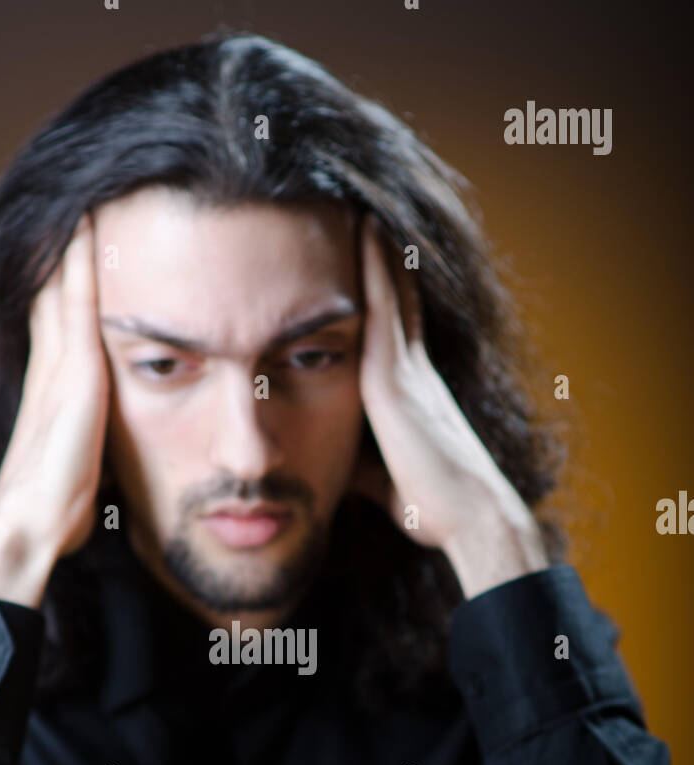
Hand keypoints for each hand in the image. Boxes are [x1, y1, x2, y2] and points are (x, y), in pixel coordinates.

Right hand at [0, 214, 109, 605]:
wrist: (30, 525)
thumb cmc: (55, 508)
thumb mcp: (83, 464)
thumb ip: (92, 444)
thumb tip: (111, 456)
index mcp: (57, 385)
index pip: (61, 317)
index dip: (68, 279)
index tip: (83, 242)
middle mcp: (53, 365)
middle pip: (57, 290)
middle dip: (68, 250)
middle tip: (82, 200)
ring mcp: (60, 365)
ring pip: (64, 285)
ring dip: (75, 242)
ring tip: (88, 195)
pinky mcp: (74, 372)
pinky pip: (78, 301)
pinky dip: (80, 262)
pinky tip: (90, 224)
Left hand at [352, 214, 547, 597]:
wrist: (471, 518)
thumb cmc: (436, 507)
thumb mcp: (384, 481)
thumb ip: (361, 462)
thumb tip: (335, 465)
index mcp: (416, 393)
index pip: (398, 331)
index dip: (389, 294)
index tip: (376, 260)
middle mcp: (416, 372)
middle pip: (397, 300)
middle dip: (383, 260)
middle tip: (366, 215)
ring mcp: (407, 371)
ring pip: (389, 295)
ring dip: (376, 250)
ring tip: (359, 205)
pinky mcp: (394, 381)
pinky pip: (379, 309)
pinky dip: (372, 269)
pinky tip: (363, 231)